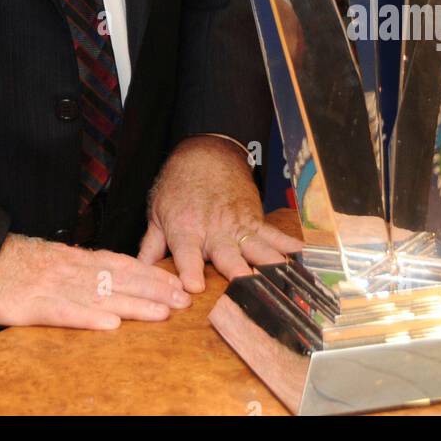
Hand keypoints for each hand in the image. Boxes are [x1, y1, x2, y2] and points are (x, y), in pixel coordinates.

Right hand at [0, 232, 191, 329]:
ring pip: (100, 295)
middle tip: (184, 299)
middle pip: (118, 278)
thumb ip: (73, 269)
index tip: (176, 281)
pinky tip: (111, 325)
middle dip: (154, 289)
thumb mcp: (45, 260)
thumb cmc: (6, 262)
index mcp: (72, 259)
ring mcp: (51, 287)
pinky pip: (64, 312)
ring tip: (163, 313)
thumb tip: (102, 279)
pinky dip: (88, 318)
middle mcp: (68, 270)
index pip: (119, 264)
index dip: (150, 273)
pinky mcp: (30, 305)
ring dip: (134, 304)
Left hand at [138, 135, 301, 292]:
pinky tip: (303, 257)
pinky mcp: (254, 220)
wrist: (206, 152)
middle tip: (246, 288)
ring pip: (256, 249)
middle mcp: (214, 230)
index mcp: (185, 228)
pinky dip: (288, 246)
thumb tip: (138, 274)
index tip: (194, 287)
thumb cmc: (178, 185)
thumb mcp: (157, 212)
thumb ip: (150, 247)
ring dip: (268, 267)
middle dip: (237, 274)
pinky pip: (273, 236)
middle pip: (227, 256)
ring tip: (282, 284)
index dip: (189, 269)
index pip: (186, 253)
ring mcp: (237, 226)